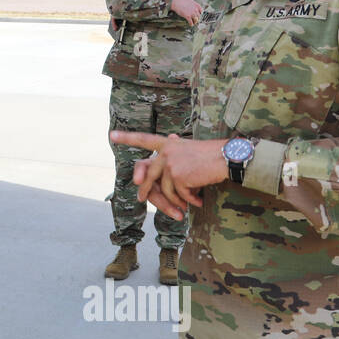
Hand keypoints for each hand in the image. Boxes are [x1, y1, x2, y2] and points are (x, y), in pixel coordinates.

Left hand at [108, 131, 227, 219]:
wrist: (227, 158)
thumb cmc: (211, 155)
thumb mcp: (188, 150)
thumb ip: (173, 153)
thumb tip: (169, 145)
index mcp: (168, 143)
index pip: (144, 139)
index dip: (127, 138)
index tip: (111, 135)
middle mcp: (166, 151)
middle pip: (149, 176)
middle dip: (145, 190)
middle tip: (140, 199)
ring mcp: (171, 164)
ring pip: (165, 189)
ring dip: (176, 200)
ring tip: (187, 203)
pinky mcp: (178, 176)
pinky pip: (178, 195)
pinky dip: (188, 201)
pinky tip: (198, 202)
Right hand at [169, 0, 202, 25]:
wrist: (175, 2)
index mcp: (196, 4)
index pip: (201, 10)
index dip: (200, 13)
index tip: (199, 14)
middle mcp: (195, 9)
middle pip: (199, 15)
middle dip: (197, 18)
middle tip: (196, 20)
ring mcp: (191, 13)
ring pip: (196, 19)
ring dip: (195, 21)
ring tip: (194, 23)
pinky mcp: (187, 16)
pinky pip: (191, 22)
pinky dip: (191, 24)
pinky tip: (191, 24)